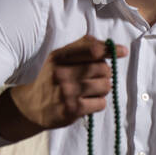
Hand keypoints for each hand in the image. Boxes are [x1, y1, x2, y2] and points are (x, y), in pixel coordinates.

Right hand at [12, 34, 127, 132]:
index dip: (110, 50)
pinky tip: (86, 103)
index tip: (123, 51)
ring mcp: (67, 92)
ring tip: (89, 91)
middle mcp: (62, 73)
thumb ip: (81, 47)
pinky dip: (98, 103)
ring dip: (102, 89)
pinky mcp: (72, 109)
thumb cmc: (52, 79)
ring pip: (105, 86)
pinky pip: (101, 103)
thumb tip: (108, 45)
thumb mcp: (59, 58)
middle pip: (103, 69)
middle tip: (94, 78)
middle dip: (104, 73)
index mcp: (59, 57)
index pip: (92, 50)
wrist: (33, 106)